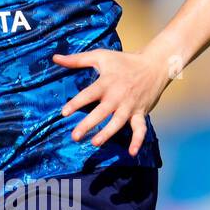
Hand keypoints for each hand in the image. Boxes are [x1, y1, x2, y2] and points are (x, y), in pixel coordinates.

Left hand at [53, 48, 170, 154]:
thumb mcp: (100, 56)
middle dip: (89, 124)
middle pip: (102, 111)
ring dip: (107, 133)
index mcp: (107, 82)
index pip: (89, 94)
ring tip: (95, 143)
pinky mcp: (141, 113)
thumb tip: (55, 58)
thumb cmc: (124, 60)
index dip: (76, 103)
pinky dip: (138, 140)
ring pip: (118, 122)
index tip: (64, 112)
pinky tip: (132, 153)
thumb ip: (77, 59)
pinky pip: (140, 128)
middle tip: (75, 136)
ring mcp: (130, 106)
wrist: (155, 65)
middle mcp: (118, 95)